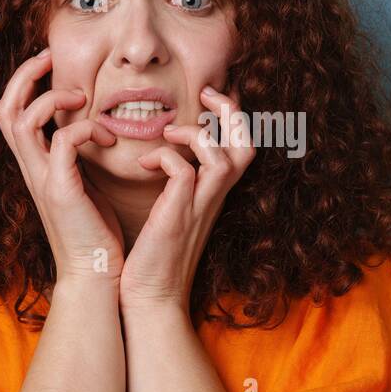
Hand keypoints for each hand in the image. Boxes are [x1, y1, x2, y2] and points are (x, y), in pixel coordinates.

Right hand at [0, 49, 125, 284]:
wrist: (96, 276)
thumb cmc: (98, 234)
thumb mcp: (87, 186)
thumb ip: (82, 158)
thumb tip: (97, 129)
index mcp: (36, 166)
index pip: (12, 114)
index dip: (24, 83)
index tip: (50, 64)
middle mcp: (31, 170)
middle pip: (4, 109)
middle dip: (24, 76)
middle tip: (49, 56)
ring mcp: (42, 179)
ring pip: (22, 119)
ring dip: (52, 97)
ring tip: (83, 97)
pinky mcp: (61, 190)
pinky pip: (64, 140)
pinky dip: (86, 127)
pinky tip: (110, 136)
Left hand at [120, 84, 256, 311]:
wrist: (150, 298)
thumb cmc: (154, 257)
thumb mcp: (173, 212)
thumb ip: (177, 185)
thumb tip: (164, 157)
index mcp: (215, 194)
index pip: (243, 147)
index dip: (234, 118)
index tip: (207, 100)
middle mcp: (215, 198)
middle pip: (247, 145)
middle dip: (232, 111)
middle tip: (205, 93)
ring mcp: (200, 207)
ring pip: (224, 155)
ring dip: (195, 132)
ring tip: (166, 130)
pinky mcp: (179, 215)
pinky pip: (183, 170)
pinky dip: (164, 156)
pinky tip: (142, 165)